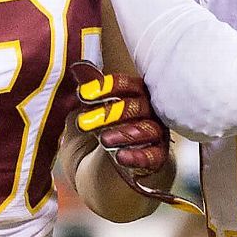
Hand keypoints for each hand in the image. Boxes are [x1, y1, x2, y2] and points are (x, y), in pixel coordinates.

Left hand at [70, 59, 168, 174]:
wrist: (108, 171)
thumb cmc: (103, 134)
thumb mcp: (90, 113)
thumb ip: (88, 92)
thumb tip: (77, 66)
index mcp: (136, 94)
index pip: (125, 85)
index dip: (105, 88)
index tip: (83, 95)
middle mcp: (150, 111)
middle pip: (136, 106)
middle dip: (110, 113)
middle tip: (85, 122)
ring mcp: (156, 133)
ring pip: (147, 129)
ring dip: (124, 133)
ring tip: (103, 140)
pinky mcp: (159, 156)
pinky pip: (154, 155)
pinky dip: (138, 156)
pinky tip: (121, 156)